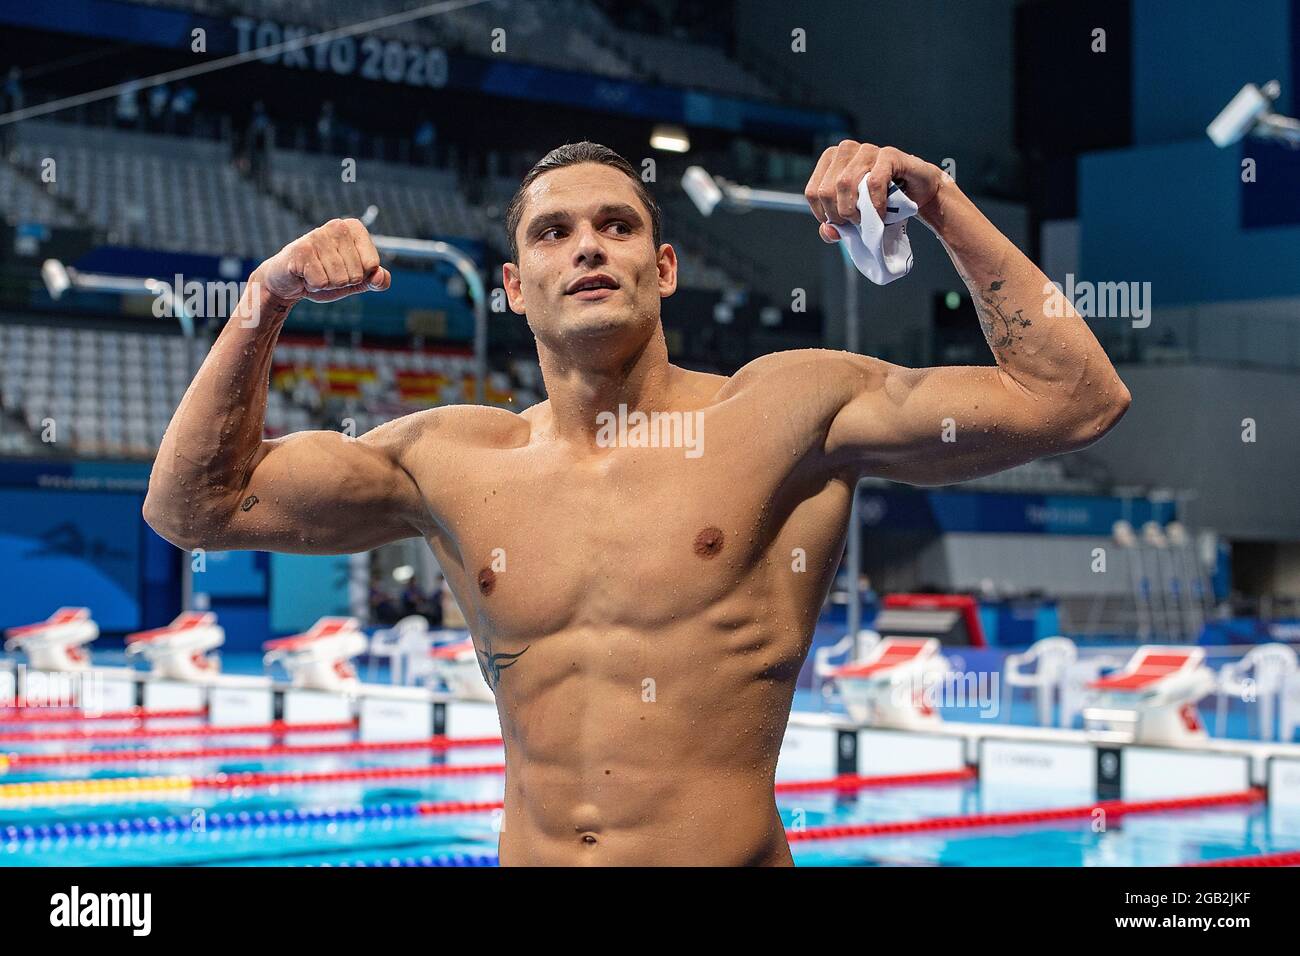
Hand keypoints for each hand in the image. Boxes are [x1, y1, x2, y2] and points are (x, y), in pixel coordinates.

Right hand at [256, 218, 391, 302]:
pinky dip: (314, 286)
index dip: (360, 276)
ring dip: (327, 284)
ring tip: (315, 273)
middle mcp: (337, 226)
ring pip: (339, 279)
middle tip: (326, 272)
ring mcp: (317, 236)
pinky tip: (304, 275)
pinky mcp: (301, 250)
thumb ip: (376, 280)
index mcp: (353, 227)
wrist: (289, 281)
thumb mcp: (356, 280)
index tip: (344, 268)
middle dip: (342, 281)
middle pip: (356, 274)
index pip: (372, 265)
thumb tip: (381, 277)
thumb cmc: (326, 276)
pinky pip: (322, 283)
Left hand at [804, 140, 944, 241]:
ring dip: (855, 210)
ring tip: (867, 220)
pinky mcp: (889, 155)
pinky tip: (880, 215)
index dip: (823, 214)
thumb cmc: (880, 201)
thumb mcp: (853, 216)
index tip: (839, 224)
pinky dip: (875, 204)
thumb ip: (835, 226)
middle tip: (855, 224)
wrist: (916, 192)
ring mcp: (867, 150)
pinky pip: (873, 182)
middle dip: (839, 215)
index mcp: (831, 160)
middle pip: (827, 190)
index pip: (813, 192)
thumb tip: (829, 232)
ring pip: (845, 183)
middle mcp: (846, 150)